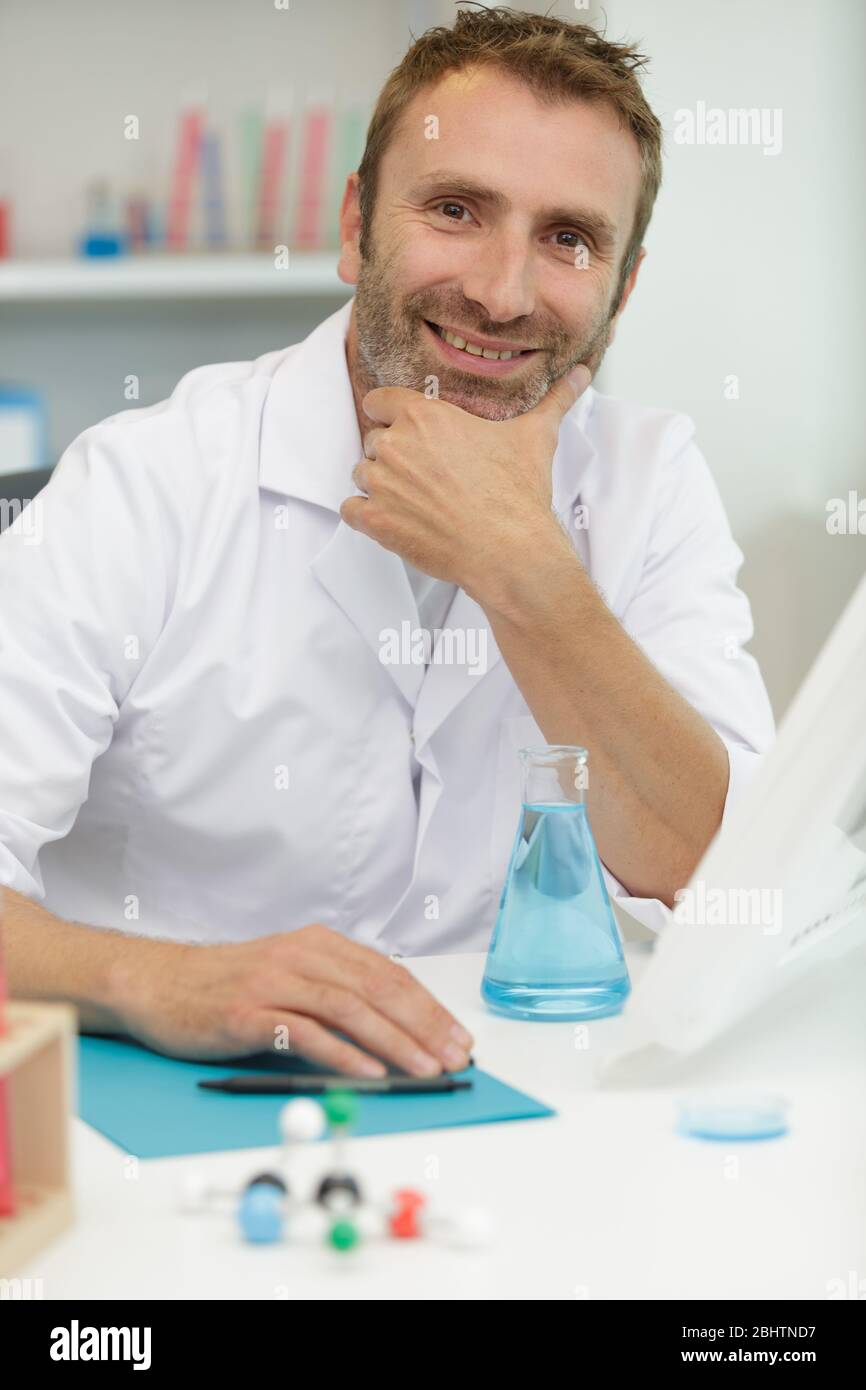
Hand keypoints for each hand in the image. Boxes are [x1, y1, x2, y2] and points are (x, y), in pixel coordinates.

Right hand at [109, 923, 473, 1077]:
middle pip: (378, 989)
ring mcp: (274, 981)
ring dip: (394, 1042)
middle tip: (455, 1057)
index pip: (389, 974)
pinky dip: (342, 1053)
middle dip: (424, 1025)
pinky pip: (305, 1032)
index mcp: (319, 944)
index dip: (429, 1007)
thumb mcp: (287, 975)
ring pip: (349, 1009)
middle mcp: (302, 956)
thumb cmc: (225, 987)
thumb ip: (333, 992)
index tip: (457, 1037)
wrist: (157, 983)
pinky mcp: (248, 1011)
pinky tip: (369, 1072)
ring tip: (425, 1069)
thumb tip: (394, 1031)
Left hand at [340, 365, 590, 600]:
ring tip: (412, 500)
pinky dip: (365, 515)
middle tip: (422, 476)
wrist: (508, 551)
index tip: (402, 429)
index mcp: (424, 415)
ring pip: (361, 474)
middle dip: (392, 457)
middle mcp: (396, 444)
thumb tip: (583, 375)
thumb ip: (554, 400)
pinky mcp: (375, 520)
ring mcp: (382, 483)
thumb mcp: (536, 437)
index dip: (388, 414)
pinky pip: (350, 509)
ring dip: (378, 485)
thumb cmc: (518, 493)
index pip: (378, 401)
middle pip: (372, 441)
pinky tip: (393, 520)